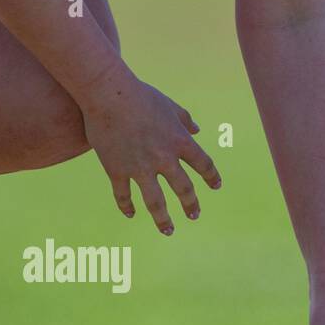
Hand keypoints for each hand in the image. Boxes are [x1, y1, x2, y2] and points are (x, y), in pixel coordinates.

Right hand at [82, 64, 221, 232]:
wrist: (108, 94)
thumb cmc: (139, 94)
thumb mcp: (168, 104)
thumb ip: (185, 119)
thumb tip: (197, 130)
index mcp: (179, 140)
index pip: (203, 164)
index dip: (211, 176)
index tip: (216, 186)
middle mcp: (163, 158)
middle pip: (183, 188)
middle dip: (190, 204)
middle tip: (194, 215)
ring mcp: (140, 167)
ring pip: (155, 202)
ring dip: (163, 219)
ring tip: (168, 230)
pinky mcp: (117, 170)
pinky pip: (123, 195)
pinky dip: (127, 206)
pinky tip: (131, 214)